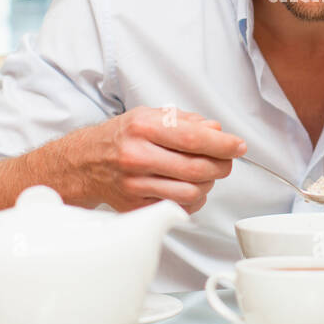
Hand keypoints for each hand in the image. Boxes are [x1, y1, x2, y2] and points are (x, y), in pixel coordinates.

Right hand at [64, 106, 245, 213]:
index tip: (238, 146)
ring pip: (190, 192)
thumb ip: (185, 121)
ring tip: (205, 174)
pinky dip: (193, 200)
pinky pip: (178, 208)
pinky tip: (189, 187)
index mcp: (142, 128)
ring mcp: (134, 185)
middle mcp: (136, 156)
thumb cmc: (122, 136)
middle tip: (226, 162)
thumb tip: (216, 131)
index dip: (222, 144)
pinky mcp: (135, 206)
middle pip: (196, 169)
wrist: (85, 162)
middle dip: (221, 166)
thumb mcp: (150, 115)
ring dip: (208, 184)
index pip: (193, 138)